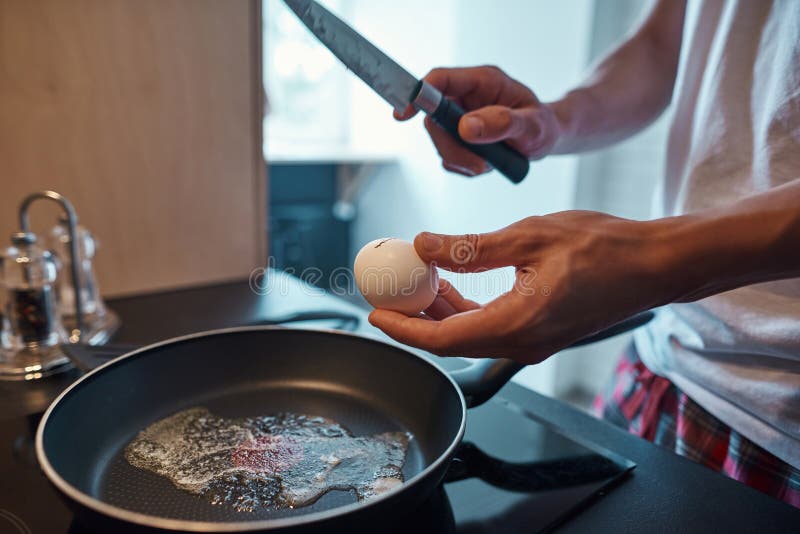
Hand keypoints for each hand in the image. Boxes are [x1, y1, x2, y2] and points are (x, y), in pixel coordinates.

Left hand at [369, 211, 674, 362]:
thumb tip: (424, 245)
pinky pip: (491, 327)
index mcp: (516, 325)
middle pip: (451, 341)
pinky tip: (452, 285)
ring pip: (470, 334)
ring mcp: (533, 341)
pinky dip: (465, 310)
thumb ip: (471, 246)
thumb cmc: (605, 248)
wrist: (656, 265)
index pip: (443, 339)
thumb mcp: (528, 237)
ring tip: (415, 282)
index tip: (375, 315)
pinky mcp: (542, 331)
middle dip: (415, 319)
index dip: (404, 328)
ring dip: (439, 312)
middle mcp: (522, 343)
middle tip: (388, 293)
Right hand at [395, 66, 562, 175]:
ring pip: (439, 140)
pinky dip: (463, 166)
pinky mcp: (458, 137)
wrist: (546, 140)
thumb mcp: (533, 127)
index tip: (404, 114)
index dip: (418, 95)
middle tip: (478, 165)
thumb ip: (503, 124)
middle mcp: (467, 96)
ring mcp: (460, 117)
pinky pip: (447, 155)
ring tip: (489, 165)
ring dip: (460, 159)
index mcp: (483, 82)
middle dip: (450, 146)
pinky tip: (484, 164)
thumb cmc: (543, 127)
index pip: (441, 80)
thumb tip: (466, 127)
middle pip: (435, 118)